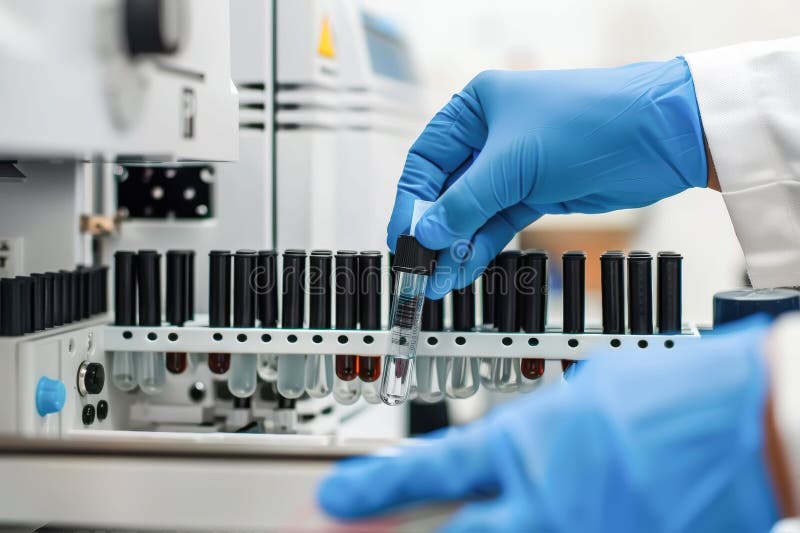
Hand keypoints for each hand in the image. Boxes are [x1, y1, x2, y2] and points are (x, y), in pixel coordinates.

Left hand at [318, 317, 777, 531]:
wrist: (749, 424)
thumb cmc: (671, 396)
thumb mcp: (582, 394)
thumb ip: (534, 429)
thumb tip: (506, 450)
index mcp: (529, 442)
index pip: (432, 470)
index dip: (375, 487)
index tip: (336, 497)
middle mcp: (543, 499)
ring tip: (435, 531)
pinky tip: (528, 529)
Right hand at [387, 58, 707, 297]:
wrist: (658, 137)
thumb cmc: (589, 122)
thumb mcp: (514, 163)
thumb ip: (466, 202)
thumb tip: (428, 232)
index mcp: (476, 109)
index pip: (427, 159)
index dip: (411, 200)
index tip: (403, 236)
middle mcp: (490, 136)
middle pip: (447, 189)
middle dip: (433, 231)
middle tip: (419, 266)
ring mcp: (513, 167)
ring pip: (471, 212)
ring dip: (455, 246)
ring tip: (438, 280)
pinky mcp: (535, 193)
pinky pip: (496, 224)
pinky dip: (480, 246)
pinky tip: (462, 269)